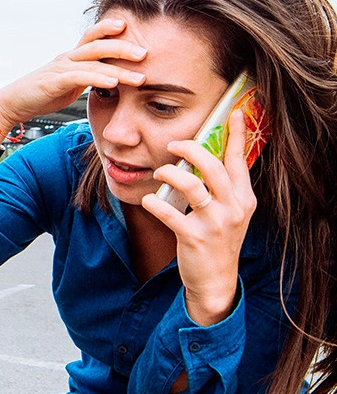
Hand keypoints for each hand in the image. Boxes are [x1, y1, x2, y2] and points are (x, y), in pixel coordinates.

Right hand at [0, 18, 147, 134]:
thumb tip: (107, 79)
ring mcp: (60, 68)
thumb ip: (87, 78)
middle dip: (124, 46)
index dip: (113, 30)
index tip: (136, 31)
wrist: (12, 103)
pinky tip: (114, 84)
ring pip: (94, 60)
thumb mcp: (68, 84)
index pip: (95, 37)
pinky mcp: (54, 82)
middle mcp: (67, 57)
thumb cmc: (40, 95)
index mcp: (71, 56)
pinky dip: (99, 79)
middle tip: (146, 53)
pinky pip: (81, 77)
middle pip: (99, 43)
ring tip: (139, 76)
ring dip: (119, 68)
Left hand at [141, 109, 255, 324]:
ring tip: (159, 173)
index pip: (240, 160)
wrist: (215, 281)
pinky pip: (171, 214)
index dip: (236, 135)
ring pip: (192, 187)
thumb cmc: (218, 243)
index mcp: (244, 199)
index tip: (233, 113)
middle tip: (172, 145)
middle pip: (214, 168)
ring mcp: (215, 223)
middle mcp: (233, 208)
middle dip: (191, 150)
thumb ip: (224, 190)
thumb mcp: (230, 214)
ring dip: (171, 174)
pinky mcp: (194, 238)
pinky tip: (149, 199)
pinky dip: (156, 204)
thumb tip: (207, 160)